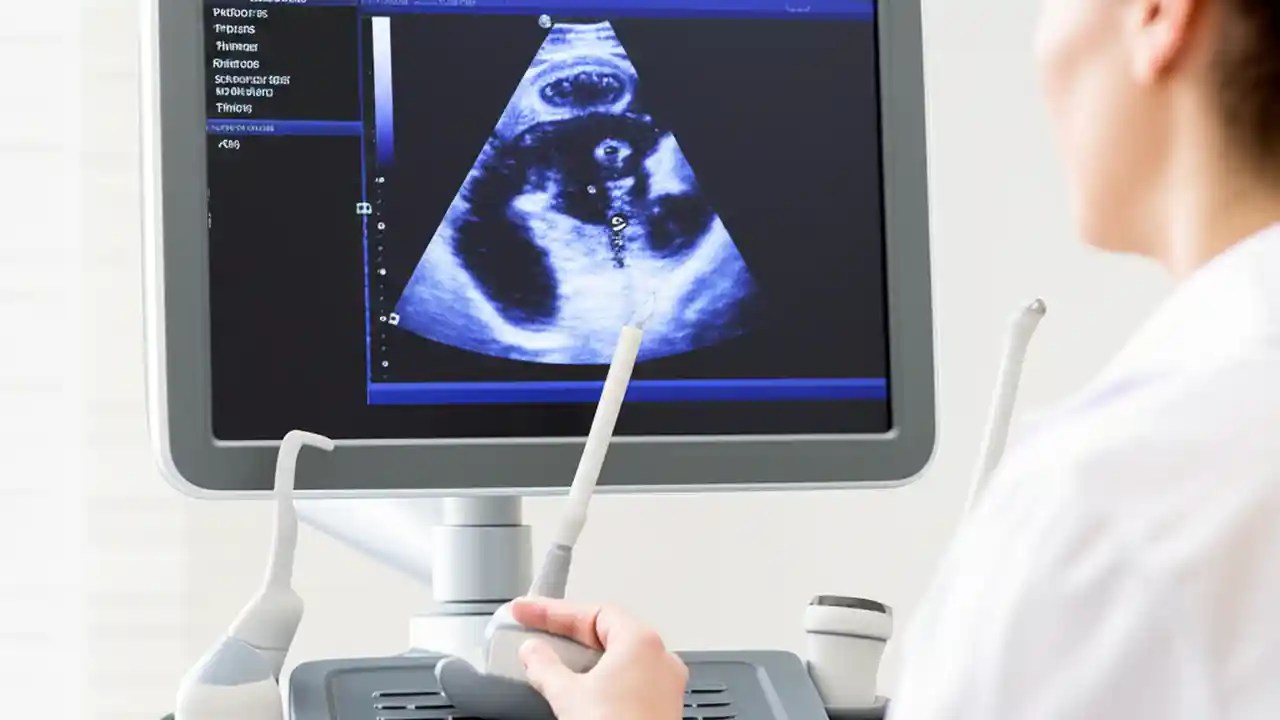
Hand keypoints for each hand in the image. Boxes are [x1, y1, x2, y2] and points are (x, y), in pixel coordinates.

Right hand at [512, 597, 688, 719]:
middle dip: (567, 631)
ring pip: (617, 657)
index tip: (527, 611)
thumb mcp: (568, 696)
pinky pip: (626, 680)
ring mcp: (664, 685)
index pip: (593, 612)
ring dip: (583, 656)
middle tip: (534, 628)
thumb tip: (533, 652)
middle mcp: (660, 659)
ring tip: (550, 658)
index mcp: (642, 642)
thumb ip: (545, 666)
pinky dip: (600, 677)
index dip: (554, 611)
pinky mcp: (660, 709)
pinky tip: (578, 687)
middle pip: (607, 631)